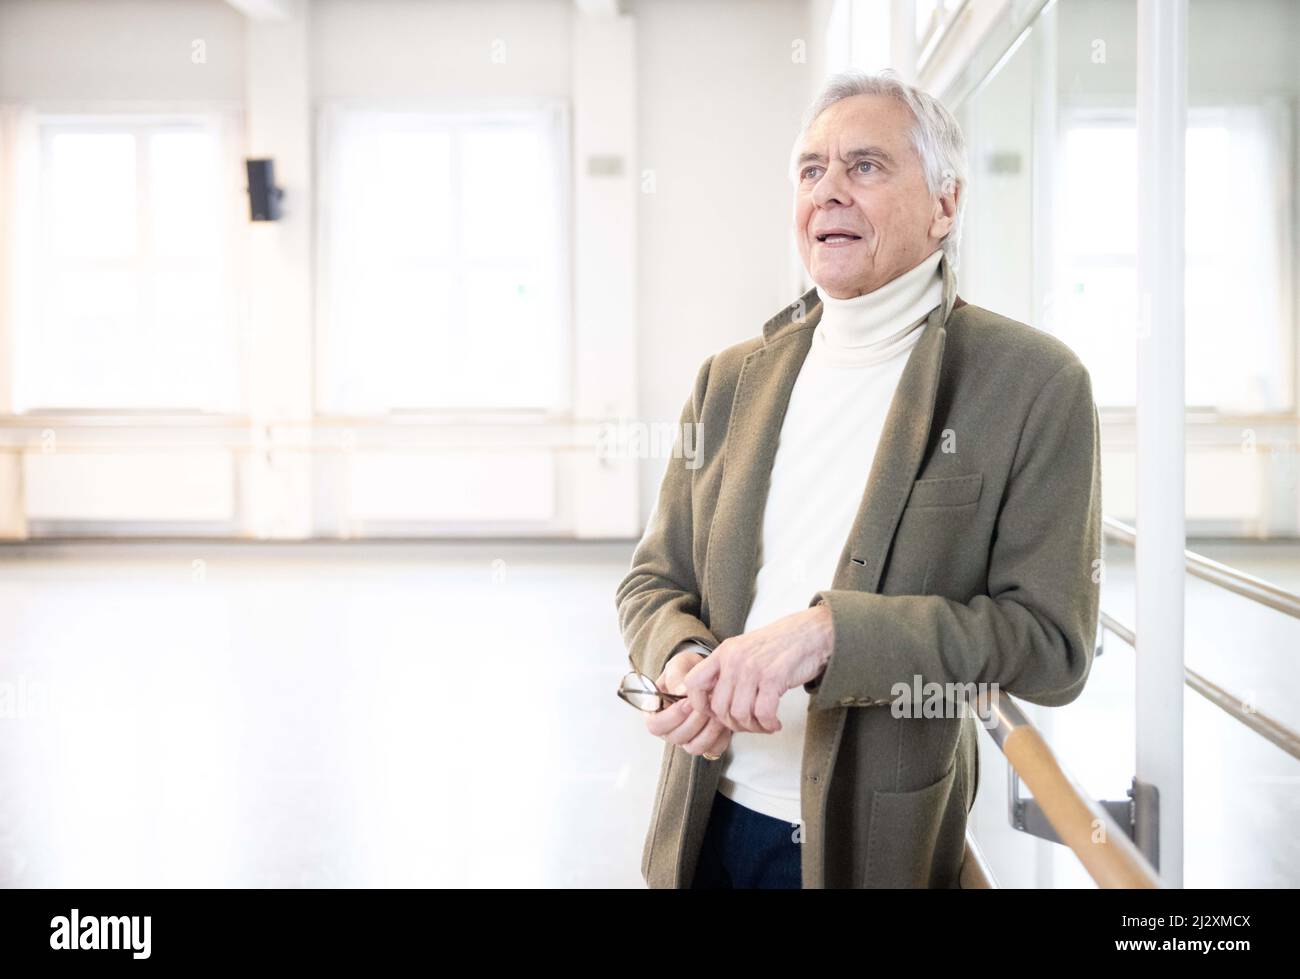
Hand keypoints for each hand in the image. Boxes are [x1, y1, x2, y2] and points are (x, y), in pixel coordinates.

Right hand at [642, 651, 732, 758]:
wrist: (707, 675)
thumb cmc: (687, 671)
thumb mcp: (678, 666)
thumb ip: (676, 677)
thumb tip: (680, 692)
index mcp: (656, 712)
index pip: (655, 725)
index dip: (671, 717)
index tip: (687, 702)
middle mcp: (670, 729)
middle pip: (676, 737)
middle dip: (694, 720)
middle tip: (706, 703)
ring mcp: (687, 738)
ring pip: (693, 747)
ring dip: (707, 729)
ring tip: (715, 711)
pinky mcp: (706, 742)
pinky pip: (713, 749)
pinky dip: (720, 737)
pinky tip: (722, 721)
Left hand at [683, 604, 833, 733]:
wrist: (811, 632)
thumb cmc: (780, 646)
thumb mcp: (745, 650)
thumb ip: (728, 672)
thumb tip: (716, 705)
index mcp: (723, 652)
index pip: (693, 684)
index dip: (700, 705)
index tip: (717, 714)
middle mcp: (734, 659)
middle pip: (719, 707)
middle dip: (734, 724)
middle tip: (750, 725)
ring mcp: (753, 668)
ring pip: (740, 714)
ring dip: (753, 727)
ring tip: (765, 725)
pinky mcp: (773, 677)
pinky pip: (763, 713)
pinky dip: (769, 724)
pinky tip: (775, 723)